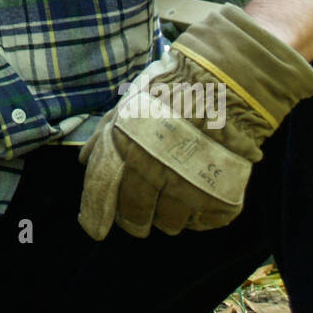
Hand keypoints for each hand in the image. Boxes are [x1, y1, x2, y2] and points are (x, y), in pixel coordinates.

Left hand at [77, 4, 312, 239]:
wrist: (227, 82)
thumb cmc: (173, 90)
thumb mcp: (129, 105)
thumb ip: (106, 135)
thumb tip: (84, 161)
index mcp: (125, 147)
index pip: (102, 193)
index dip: (96, 216)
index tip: (96, 230)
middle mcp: (153, 171)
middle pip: (135, 216)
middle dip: (135, 219)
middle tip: (141, 213)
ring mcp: (188, 187)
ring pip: (169, 224)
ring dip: (169, 214)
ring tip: (178, 191)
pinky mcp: (220, 197)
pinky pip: (203, 223)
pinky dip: (200, 214)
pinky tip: (202, 191)